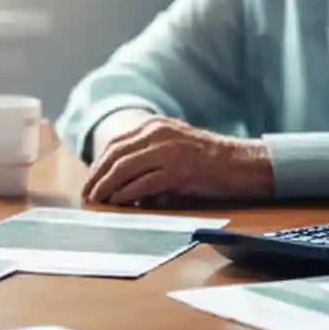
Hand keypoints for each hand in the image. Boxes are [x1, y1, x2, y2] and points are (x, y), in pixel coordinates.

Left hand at [82, 116, 273, 205]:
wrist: (241, 164)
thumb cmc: (209, 161)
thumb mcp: (175, 147)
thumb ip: (149, 157)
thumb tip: (122, 182)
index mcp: (155, 125)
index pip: (116, 144)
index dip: (98, 165)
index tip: (90, 183)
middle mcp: (159, 133)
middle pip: (115, 156)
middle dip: (96, 178)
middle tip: (87, 196)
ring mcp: (168, 151)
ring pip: (124, 169)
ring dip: (107, 188)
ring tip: (98, 203)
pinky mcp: (178, 170)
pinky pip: (142, 184)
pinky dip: (126, 195)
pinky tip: (118, 204)